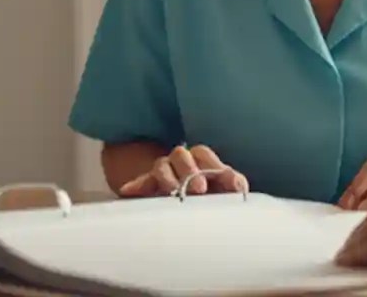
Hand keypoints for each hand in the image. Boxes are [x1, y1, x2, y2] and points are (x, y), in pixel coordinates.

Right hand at [118, 144, 248, 197]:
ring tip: (173, 193)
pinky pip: (140, 184)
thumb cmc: (210, 199)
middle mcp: (180, 163)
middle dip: (190, 170)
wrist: (188, 212)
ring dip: (168, 179)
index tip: (224, 182)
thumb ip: (233, 185)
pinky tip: (127, 191)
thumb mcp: (224, 192)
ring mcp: (163, 174)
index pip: (203, 154)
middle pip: (181, 155)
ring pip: (161, 167)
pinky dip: (135, 186)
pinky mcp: (148, 188)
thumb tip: (240, 187)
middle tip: (199, 189)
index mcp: (200, 161)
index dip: (213, 165)